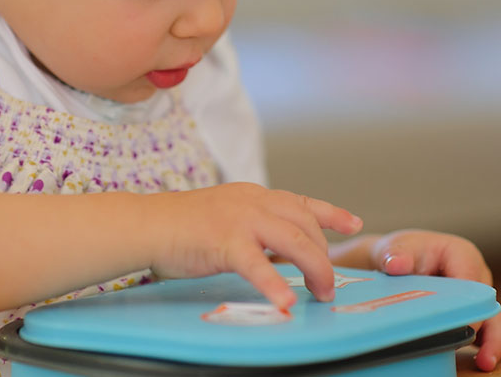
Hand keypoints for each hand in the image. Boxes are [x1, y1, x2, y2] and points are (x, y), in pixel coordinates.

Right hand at [143, 183, 362, 309]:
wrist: (147, 223)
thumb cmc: (180, 226)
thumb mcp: (225, 216)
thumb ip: (252, 228)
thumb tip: (277, 252)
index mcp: (252, 196)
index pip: (300, 202)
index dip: (331, 212)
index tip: (353, 223)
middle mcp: (252, 202)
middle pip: (305, 224)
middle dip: (324, 256)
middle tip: (327, 284)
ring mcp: (240, 219)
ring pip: (294, 241)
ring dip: (314, 269)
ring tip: (321, 293)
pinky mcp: (225, 241)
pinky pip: (258, 266)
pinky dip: (275, 286)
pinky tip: (285, 304)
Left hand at [368, 229, 500, 371]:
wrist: (397, 260)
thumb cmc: (403, 252)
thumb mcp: (397, 248)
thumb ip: (398, 254)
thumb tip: (396, 264)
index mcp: (462, 255)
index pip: (471, 282)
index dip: (471, 305)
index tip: (465, 327)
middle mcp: (476, 275)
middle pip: (488, 304)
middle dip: (490, 331)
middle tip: (485, 357)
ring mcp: (476, 295)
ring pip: (491, 319)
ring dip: (494, 341)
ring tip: (488, 362)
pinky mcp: (473, 310)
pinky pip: (487, 326)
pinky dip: (496, 341)